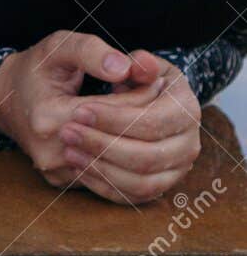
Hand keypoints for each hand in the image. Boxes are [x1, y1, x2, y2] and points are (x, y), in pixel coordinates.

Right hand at [0, 30, 154, 201]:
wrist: (6, 99)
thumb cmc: (35, 70)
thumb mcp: (59, 47)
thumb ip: (92, 52)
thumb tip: (125, 68)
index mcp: (49, 117)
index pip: (114, 113)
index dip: (140, 95)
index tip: (155, 81)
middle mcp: (52, 152)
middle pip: (119, 142)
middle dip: (144, 120)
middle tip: (158, 98)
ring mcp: (57, 171)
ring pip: (117, 166)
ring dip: (136, 141)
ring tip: (146, 116)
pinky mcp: (62, 182)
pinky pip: (105, 179)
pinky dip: (123, 159)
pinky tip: (129, 136)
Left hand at [55, 49, 201, 204]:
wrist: (139, 96)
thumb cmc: (130, 74)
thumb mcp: (129, 59)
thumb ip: (132, 60)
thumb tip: (127, 67)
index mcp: (186, 108)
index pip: (152, 122)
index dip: (115, 119)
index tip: (79, 110)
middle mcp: (189, 143)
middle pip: (147, 157)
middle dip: (102, 146)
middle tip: (66, 132)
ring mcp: (176, 169)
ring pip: (141, 183)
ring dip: (101, 169)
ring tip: (69, 150)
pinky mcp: (159, 187)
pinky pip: (132, 197)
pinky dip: (104, 186)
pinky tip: (78, 167)